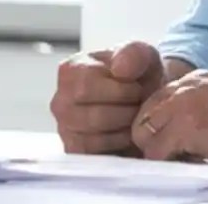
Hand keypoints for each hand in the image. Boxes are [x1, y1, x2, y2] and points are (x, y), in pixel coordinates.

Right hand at [50, 41, 164, 153]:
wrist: (147, 102)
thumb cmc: (140, 77)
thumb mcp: (144, 56)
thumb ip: (134, 53)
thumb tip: (119, 69)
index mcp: (70, 71)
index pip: (87, 86)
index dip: (120, 90)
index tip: (137, 87)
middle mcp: (60, 100)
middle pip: (91, 114)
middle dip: (125, 111)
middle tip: (138, 105)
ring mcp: (64, 128)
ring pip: (93, 137)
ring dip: (123, 129)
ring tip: (133, 117)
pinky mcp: (74, 151)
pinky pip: (93, 154)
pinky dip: (115, 145)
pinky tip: (125, 133)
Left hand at [132, 69, 207, 161]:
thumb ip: (194, 111)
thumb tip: (170, 136)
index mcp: (192, 80)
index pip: (154, 102)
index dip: (158, 126)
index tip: (170, 144)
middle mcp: (183, 86)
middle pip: (142, 115)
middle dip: (152, 139)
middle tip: (173, 155)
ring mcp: (182, 105)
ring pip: (143, 134)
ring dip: (158, 152)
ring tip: (183, 159)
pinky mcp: (184, 126)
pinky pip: (155, 152)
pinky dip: (167, 163)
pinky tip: (190, 162)